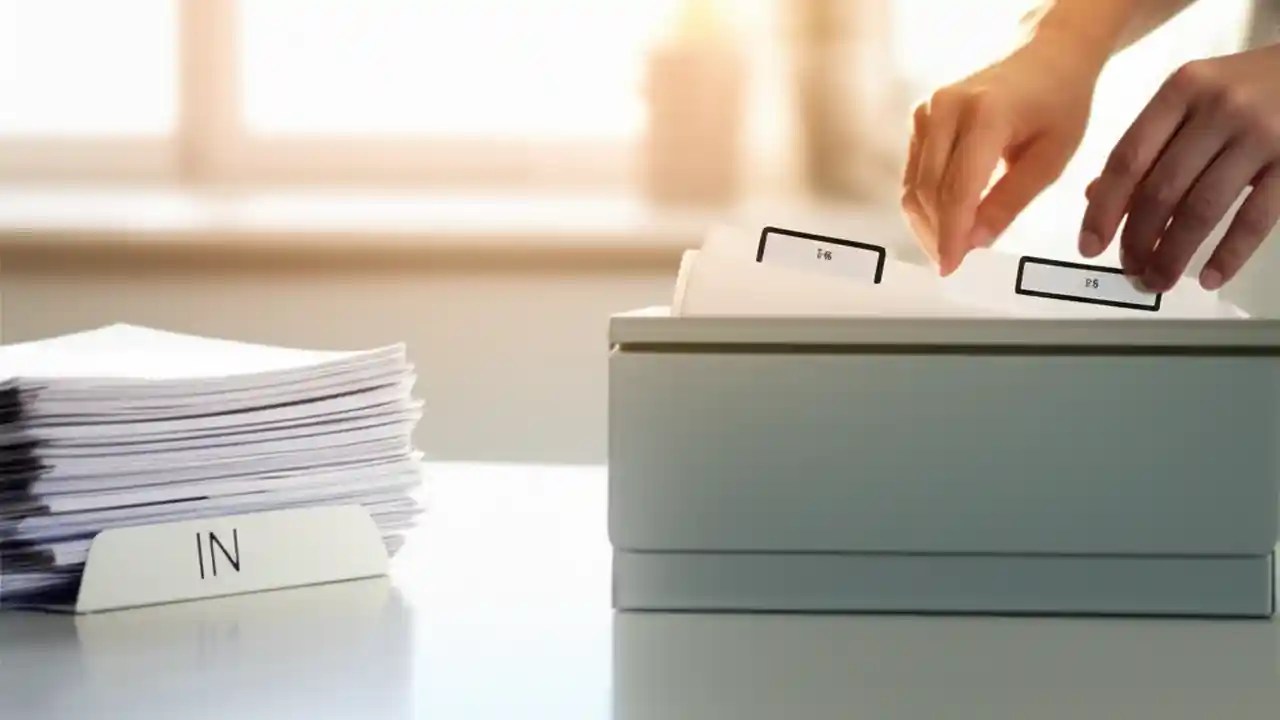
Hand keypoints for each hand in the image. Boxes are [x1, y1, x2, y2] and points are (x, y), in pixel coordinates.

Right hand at [902, 36, 1102, 274]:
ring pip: (914, 184)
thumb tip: (974, 242)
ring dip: (927, 221)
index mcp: (986, 116)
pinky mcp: (920, 117)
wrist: (1047, 56)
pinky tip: (944, 219)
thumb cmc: (1058, 104)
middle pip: (929, 190)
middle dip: (937, 233)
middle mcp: (946, 109)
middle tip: (954, 261)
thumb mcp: (1051, 158)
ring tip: (949, 245)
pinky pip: (914, 171)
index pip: (957, 189)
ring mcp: (927, 110)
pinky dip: (926, 201)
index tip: (950, 267)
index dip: (950, 234)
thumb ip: (1010, 201)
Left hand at [1080, 44, 1279, 291]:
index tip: (1088, 247)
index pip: (1128, 159)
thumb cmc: (1249, 86)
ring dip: (1173, 254)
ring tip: (1157, 281)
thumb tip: (1095, 196)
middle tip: (1129, 271)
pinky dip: (1229, 254)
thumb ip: (1148, 143)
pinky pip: (1256, 218)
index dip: (1103, 209)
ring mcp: (1261, 135)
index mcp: (1182, 89)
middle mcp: (1219, 109)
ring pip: (1202, 209)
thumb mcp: (1195, 97)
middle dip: (1138, 240)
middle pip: (1161, 189)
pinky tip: (1209, 279)